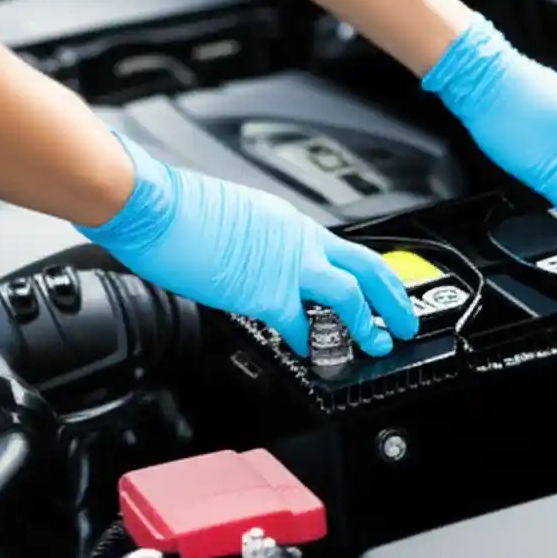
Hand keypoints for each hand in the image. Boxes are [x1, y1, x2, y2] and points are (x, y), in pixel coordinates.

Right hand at [75, 134, 418, 356]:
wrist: (152, 203)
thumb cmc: (177, 208)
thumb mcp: (235, 217)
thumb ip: (258, 242)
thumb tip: (259, 262)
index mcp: (290, 222)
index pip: (344, 250)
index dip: (370, 275)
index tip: (381, 291)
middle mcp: (298, 239)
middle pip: (366, 266)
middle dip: (393, 297)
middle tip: (404, 320)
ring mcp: (285, 265)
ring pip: (350, 294)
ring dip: (369, 323)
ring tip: (377, 343)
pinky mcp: (263, 291)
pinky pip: (299, 324)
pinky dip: (309, 343)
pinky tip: (311, 354)